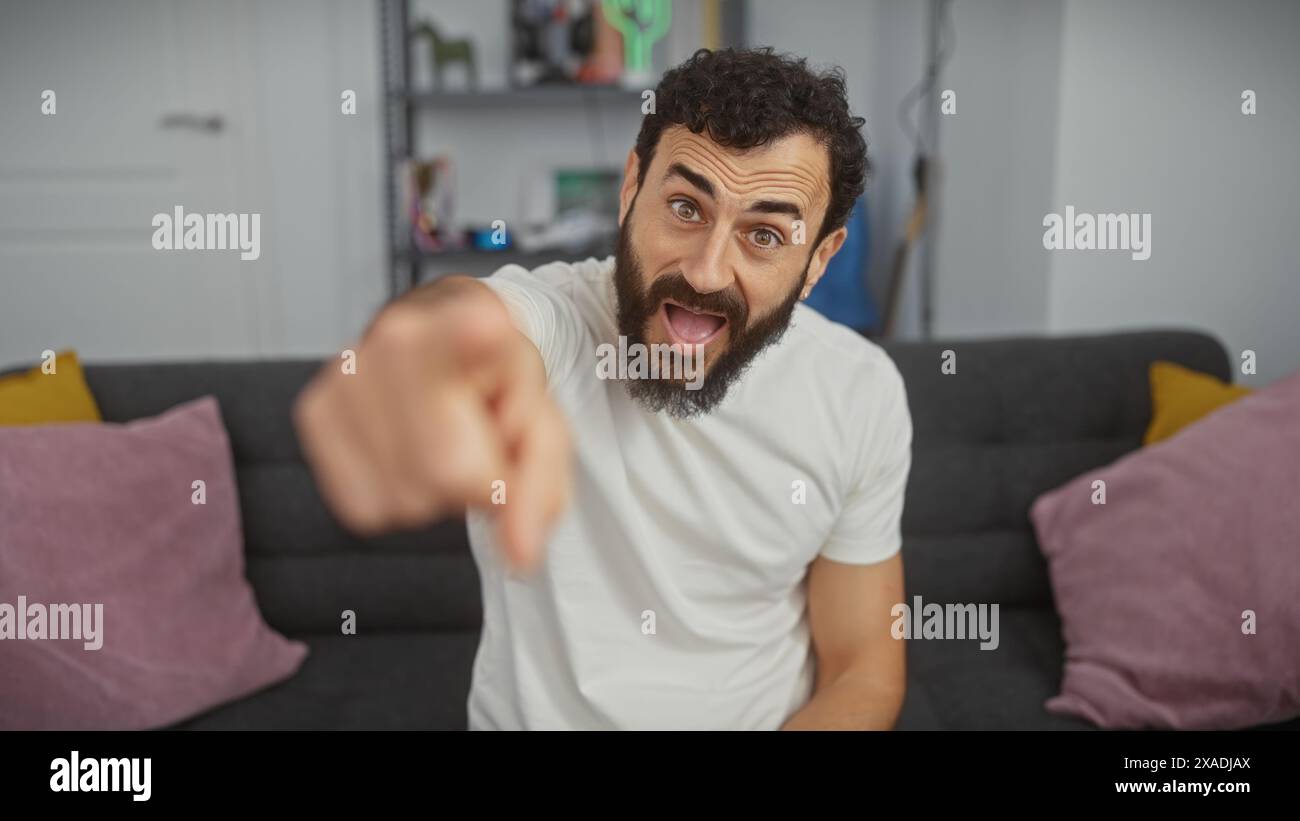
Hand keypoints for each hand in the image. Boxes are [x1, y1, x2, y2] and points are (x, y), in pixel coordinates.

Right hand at [293, 278, 571, 572]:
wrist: (444, 336)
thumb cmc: (495, 382)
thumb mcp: (541, 427)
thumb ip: (537, 490)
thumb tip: (519, 557)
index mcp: (469, 322)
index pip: (462, 335)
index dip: (472, 338)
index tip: (488, 326)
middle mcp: (395, 341)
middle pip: (444, 473)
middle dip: (474, 483)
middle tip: (475, 443)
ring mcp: (346, 375)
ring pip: (402, 498)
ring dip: (431, 492)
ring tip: (439, 439)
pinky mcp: (314, 411)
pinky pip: (362, 507)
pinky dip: (393, 495)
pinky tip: (403, 450)